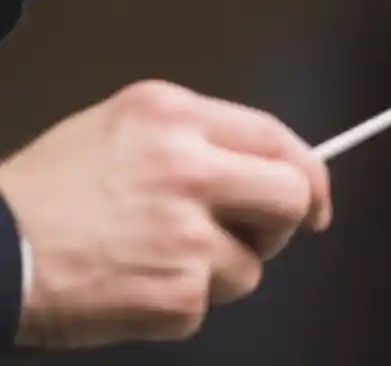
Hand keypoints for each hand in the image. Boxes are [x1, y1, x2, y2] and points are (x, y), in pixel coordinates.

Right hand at [0, 81, 330, 347]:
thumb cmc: (44, 194)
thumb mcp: (118, 127)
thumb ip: (194, 139)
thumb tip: (264, 165)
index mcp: (175, 117)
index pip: (277, 138)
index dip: (310, 173)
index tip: (315, 198)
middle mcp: (189, 168)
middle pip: (291, 198)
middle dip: (281, 225)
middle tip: (250, 236)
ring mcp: (185, 233)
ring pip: (251, 265)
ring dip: (214, 271)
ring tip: (152, 259)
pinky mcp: (175, 291)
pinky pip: (205, 305)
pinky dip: (174, 304)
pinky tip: (131, 284)